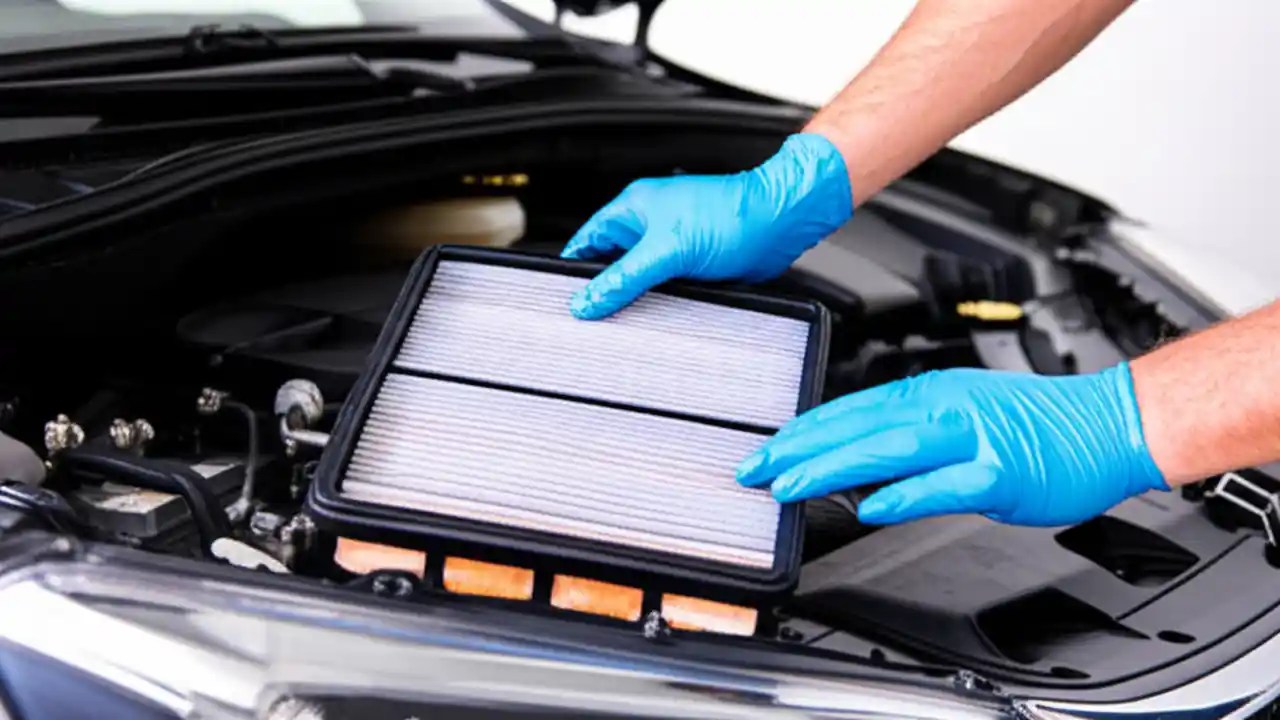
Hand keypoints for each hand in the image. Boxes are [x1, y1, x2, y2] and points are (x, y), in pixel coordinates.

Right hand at [561, 133, 852, 319]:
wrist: (779, 223)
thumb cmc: (731, 215)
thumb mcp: (667, 250)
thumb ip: (624, 278)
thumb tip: (588, 301)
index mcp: (633, 209)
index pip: (587, 241)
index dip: (573, 269)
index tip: (564, 297)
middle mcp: (650, 225)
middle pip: (611, 264)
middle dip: (604, 289)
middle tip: (594, 316)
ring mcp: (672, 245)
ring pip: (639, 279)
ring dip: (635, 297)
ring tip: (625, 320)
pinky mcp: (692, 265)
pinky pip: (665, 289)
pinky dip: (660, 302)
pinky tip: (658, 317)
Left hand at [736, 364, 1168, 526]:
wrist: (1109, 423)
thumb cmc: (1037, 425)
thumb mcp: (960, 416)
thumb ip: (909, 438)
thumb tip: (859, 466)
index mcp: (928, 394)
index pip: (848, 411)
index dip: (801, 431)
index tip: (764, 449)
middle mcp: (942, 408)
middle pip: (855, 427)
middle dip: (798, 449)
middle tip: (753, 468)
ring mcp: (970, 438)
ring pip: (887, 450)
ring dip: (832, 467)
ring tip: (789, 485)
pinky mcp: (999, 471)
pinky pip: (943, 484)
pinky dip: (904, 495)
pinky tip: (870, 507)